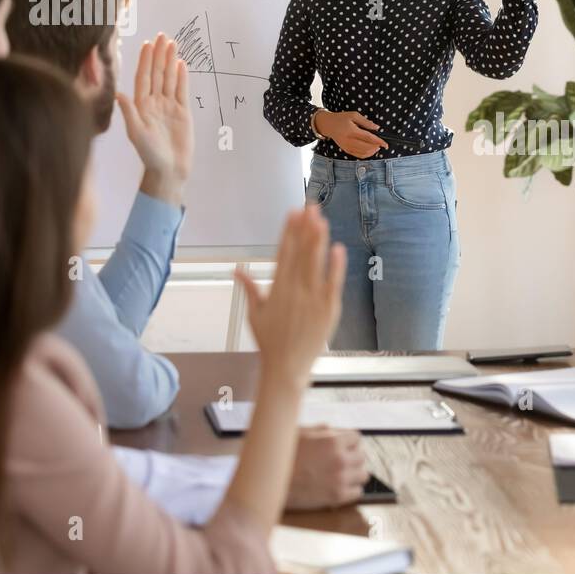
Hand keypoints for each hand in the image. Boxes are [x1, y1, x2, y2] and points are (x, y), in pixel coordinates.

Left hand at [118, 33, 192, 205]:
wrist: (169, 170)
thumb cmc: (149, 155)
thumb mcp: (137, 134)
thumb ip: (129, 113)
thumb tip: (119, 94)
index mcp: (141, 105)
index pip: (144, 78)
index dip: (146, 60)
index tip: (148, 44)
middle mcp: (154, 102)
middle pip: (157, 74)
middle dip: (159, 55)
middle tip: (162, 36)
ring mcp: (169, 107)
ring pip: (170, 79)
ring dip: (171, 62)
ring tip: (173, 44)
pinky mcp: (183, 113)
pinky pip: (182, 91)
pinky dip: (182, 77)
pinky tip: (181, 65)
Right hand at [236, 207, 345, 381]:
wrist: (286, 368)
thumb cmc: (270, 342)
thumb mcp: (254, 314)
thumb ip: (249, 288)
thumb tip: (236, 270)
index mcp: (277, 289)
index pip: (283, 253)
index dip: (288, 231)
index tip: (291, 213)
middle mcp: (294, 290)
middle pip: (301, 252)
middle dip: (305, 228)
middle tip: (310, 206)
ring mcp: (312, 298)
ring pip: (316, 263)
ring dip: (318, 239)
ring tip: (320, 218)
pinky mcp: (328, 308)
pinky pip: (333, 283)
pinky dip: (336, 266)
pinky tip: (337, 248)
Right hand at [285, 426, 369, 510]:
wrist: (268, 482)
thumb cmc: (281, 455)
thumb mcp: (299, 433)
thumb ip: (320, 430)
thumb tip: (331, 429)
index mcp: (332, 440)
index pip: (356, 438)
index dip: (348, 442)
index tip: (342, 446)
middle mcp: (340, 459)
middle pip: (362, 456)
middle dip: (351, 457)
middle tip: (339, 461)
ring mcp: (340, 479)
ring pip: (363, 475)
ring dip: (354, 474)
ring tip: (341, 475)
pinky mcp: (336, 497)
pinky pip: (357, 493)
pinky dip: (351, 490)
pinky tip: (339, 487)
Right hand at [316, 110, 386, 157]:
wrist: (328, 125)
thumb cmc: (341, 118)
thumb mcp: (354, 115)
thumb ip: (366, 122)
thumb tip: (377, 127)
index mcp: (351, 131)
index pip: (368, 138)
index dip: (378, 141)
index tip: (386, 144)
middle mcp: (349, 140)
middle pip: (367, 147)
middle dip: (376, 147)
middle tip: (381, 144)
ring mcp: (347, 146)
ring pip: (363, 153)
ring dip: (372, 151)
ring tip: (376, 147)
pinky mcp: (346, 150)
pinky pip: (358, 155)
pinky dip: (366, 154)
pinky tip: (370, 150)